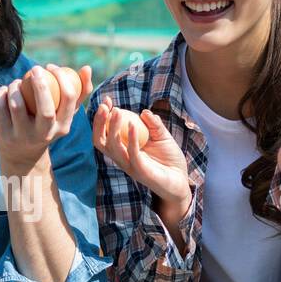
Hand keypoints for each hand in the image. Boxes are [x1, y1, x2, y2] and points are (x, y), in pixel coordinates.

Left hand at [0, 63, 92, 174]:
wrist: (23, 155)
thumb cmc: (48, 125)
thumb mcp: (64, 113)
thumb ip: (79, 91)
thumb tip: (87, 68)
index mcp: (63, 127)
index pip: (68, 99)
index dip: (61, 78)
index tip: (51, 66)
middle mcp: (45, 135)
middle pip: (45, 109)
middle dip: (40, 85)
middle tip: (35, 68)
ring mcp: (23, 136)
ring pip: (17, 106)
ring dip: (15, 87)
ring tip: (17, 83)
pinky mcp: (4, 135)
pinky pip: (0, 108)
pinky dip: (1, 94)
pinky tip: (5, 90)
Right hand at [92, 97, 191, 213]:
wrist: (181, 180)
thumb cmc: (169, 159)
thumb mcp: (162, 136)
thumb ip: (153, 124)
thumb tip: (143, 112)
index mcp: (123, 150)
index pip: (105, 134)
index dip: (102, 118)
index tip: (106, 101)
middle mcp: (122, 159)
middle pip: (100, 142)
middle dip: (99, 123)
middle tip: (104, 105)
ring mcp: (130, 166)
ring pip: (113, 147)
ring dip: (113, 128)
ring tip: (116, 111)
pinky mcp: (141, 171)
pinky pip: (133, 153)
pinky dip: (131, 138)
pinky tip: (133, 123)